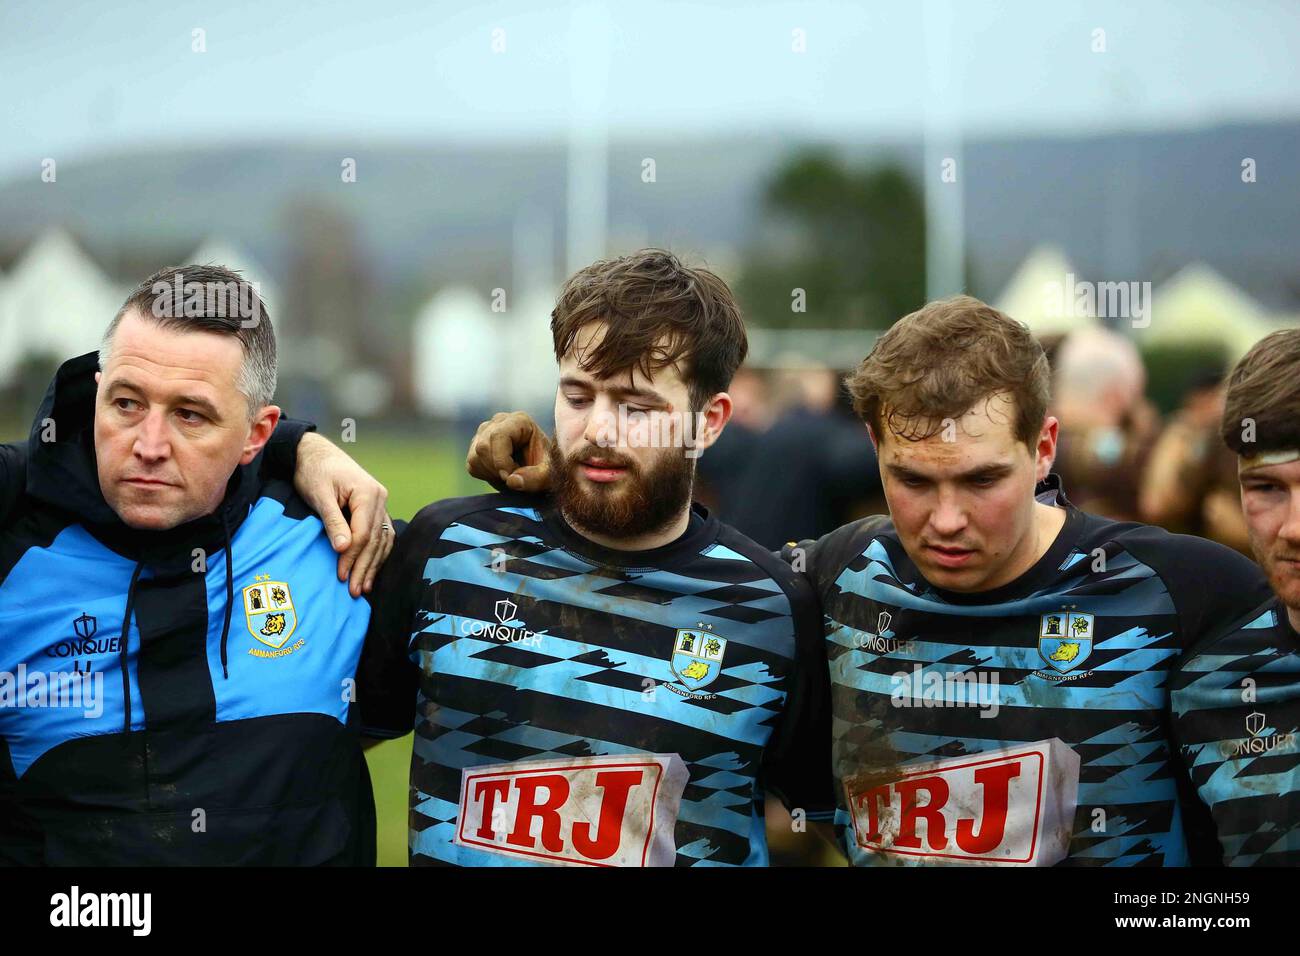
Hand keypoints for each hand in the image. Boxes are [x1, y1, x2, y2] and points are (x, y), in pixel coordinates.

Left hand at [294, 433, 392, 596]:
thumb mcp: (319, 495)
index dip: (353, 557)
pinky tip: (373, 568)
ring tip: (364, 586)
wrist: (314, 453)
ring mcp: (381, 503)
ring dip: (373, 564)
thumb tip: (343, 548)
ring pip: (382, 539)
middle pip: (375, 540)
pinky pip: (382, 534)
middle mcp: (380, 498)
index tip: (341, 576)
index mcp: (368, 493)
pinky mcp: (375, 508)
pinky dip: (378, 553)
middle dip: (364, 566)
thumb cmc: (314, 471)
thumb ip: (332, 521)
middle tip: (354, 590)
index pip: (364, 533)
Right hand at [466, 411, 551, 491]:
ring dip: (492, 474)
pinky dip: (485, 475)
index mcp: (519, 421)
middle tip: (515, 478)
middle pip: (483, 447)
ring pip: (475, 457)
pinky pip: (472, 465)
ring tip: (512, 475)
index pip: (498, 436)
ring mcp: (485, 433)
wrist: (540, 472)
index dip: (501, 460)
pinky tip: (502, 474)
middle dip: (497, 469)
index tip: (511, 478)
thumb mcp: (549, 475)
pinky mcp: (476, 446)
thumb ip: (535, 478)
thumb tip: (512, 481)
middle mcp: (499, 422)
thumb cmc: (548, 469)